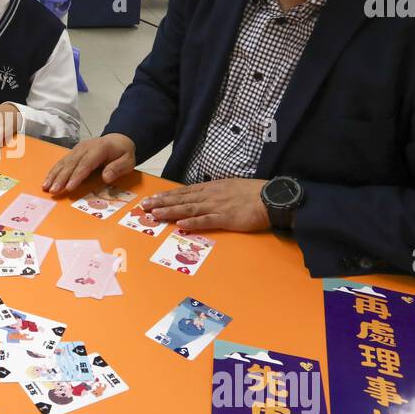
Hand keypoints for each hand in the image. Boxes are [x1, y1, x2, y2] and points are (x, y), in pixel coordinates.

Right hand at [42, 133, 135, 194]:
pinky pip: (62, 162)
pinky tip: (47, 180)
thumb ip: (118, 168)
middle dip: (61, 178)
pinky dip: (53, 171)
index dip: (77, 176)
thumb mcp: (128, 161)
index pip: (86, 164)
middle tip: (54, 191)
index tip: (69, 188)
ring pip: (63, 162)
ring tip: (46, 187)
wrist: (118, 139)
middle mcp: (85, 147)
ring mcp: (77, 149)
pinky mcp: (73, 152)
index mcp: (99, 149)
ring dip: (54, 175)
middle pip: (71, 163)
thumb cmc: (123, 153)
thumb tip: (106, 177)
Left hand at [141, 178, 268, 231]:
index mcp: (210, 188)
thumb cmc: (251, 193)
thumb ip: (214, 192)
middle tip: (144, 207)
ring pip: (189, 209)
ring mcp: (217, 207)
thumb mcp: (229, 187)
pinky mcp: (226, 218)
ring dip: (171, 212)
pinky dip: (193, 223)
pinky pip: (207, 221)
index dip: (166, 196)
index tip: (152, 199)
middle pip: (181, 199)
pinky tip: (181, 225)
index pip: (183, 192)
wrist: (270, 197)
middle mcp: (210, 196)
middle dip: (162, 203)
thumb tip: (201, 197)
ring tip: (155, 215)